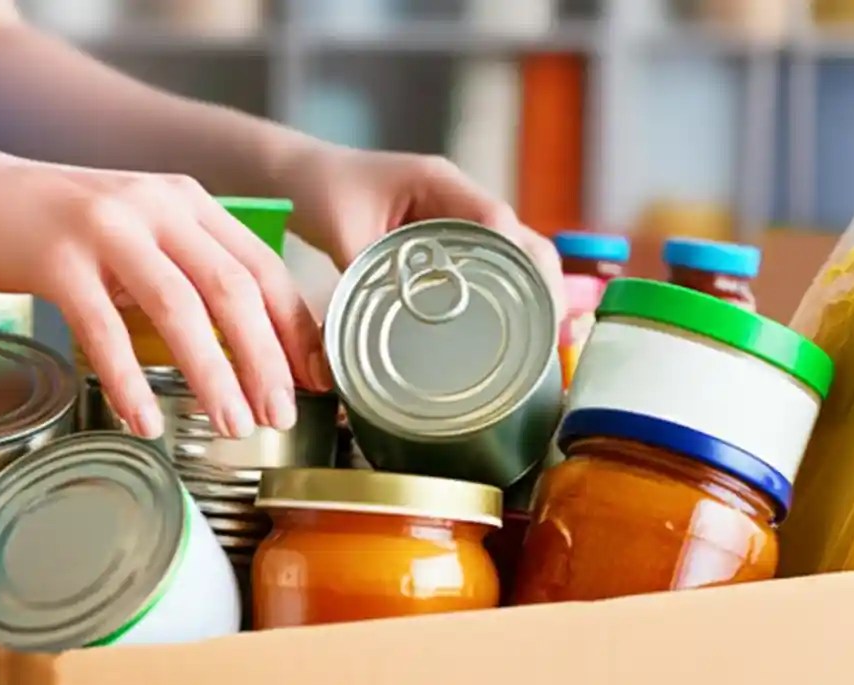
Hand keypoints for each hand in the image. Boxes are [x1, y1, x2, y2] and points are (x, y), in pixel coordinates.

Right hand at [0, 151, 328, 439]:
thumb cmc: (65, 228)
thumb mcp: (142, 232)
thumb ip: (192, 270)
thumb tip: (255, 347)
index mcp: (189, 202)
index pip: (262, 268)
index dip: (294, 328)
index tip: (316, 382)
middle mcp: (157, 206)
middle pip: (232, 289)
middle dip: (265, 360)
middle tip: (281, 416)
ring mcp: (106, 228)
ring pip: (179, 309)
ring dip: (213, 375)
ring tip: (233, 427)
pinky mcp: (57, 258)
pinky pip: (103, 331)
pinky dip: (130, 382)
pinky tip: (146, 422)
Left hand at [282, 146, 564, 311]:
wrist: (296, 175)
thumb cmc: (319, 191)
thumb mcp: (341, 232)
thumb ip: (370, 271)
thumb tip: (395, 323)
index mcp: (439, 183)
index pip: (497, 220)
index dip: (523, 260)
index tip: (539, 302)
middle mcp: (457, 198)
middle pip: (519, 238)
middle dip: (543, 282)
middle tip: (556, 334)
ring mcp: (454, 219)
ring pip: (509, 254)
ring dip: (531, 290)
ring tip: (548, 341)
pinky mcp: (443, 243)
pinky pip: (484, 266)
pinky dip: (504, 293)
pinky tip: (517, 330)